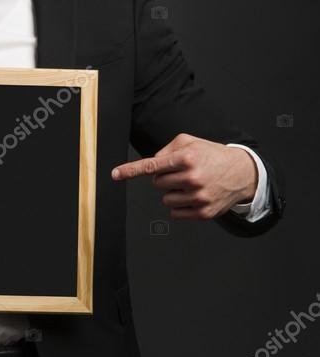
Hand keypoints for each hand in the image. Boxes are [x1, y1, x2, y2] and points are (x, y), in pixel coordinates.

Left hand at [110, 133, 257, 219]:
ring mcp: (198, 197)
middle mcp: (192, 177)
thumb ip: (167, 149)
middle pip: (157, 183)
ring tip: (189, 185)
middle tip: (181, 173)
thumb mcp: (190, 142)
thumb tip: (152, 164)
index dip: (131, 170)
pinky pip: (175, 214)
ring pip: (165, 200)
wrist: (242, 172)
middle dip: (165, 178)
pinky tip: (193, 197)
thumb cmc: (212, 155)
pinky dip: (180, 207)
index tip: (115, 174)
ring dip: (172, 193)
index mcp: (187, 158)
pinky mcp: (203, 213)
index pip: (152, 165)